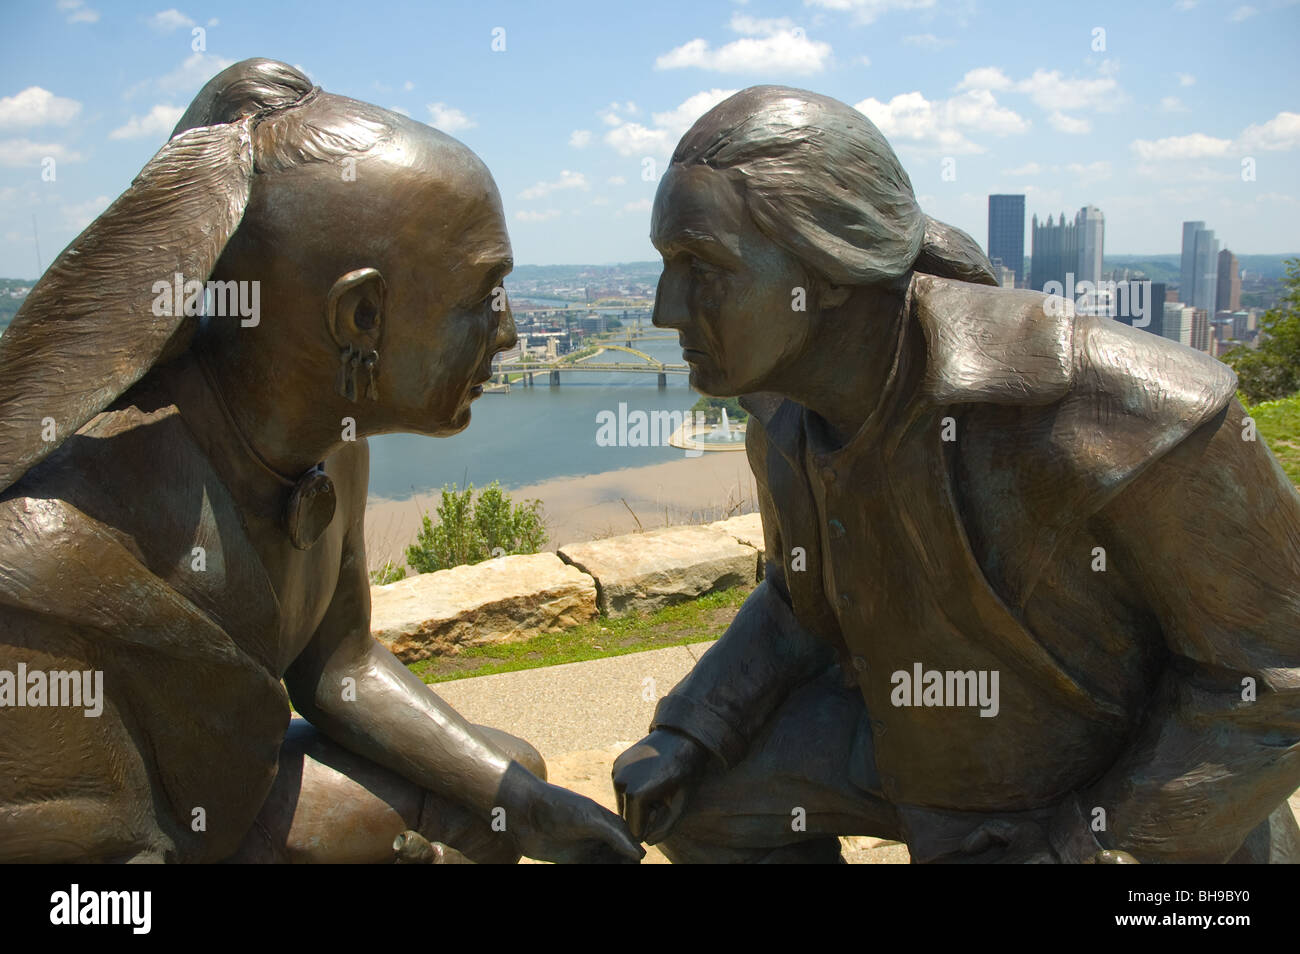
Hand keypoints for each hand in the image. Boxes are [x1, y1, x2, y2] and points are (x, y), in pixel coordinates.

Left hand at [497, 763, 643, 863]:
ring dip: (611, 869)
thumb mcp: (588, 817)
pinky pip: (588, 871)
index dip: (635, 856)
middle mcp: (598, 836)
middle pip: (619, 857)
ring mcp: (584, 848)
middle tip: (624, 870)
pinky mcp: (569, 860)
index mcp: (606, 821)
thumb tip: (638, 853)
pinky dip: (596, 873)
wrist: (524, 811)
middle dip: (624, 864)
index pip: (629, 843)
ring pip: (605, 865)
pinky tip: (598, 873)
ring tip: (612, 872)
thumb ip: (613, 834)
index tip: (638, 865)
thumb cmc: (557, 807)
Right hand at [612, 728, 710, 843]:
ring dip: (637, 803)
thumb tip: (647, 841)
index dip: (651, 828)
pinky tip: (649, 776)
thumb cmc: (685, 770)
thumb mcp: (680, 804)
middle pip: (627, 818)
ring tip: (657, 787)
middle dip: (643, 816)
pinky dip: (633, 788)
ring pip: (624, 803)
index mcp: (635, 794)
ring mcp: (616, 771)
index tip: (665, 812)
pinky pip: (622, 787)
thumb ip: (664, 829)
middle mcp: (620, 782)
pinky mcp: (616, 763)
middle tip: (663, 800)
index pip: (635, 831)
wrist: (682, 735)